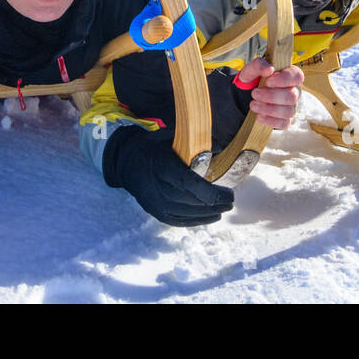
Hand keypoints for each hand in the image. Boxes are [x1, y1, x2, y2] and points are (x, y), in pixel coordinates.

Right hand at [103, 126, 232, 226]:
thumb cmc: (155, 147)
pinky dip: (197, 220)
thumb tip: (222, 147)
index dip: (209, 192)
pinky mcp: (156, 212)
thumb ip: (194, 142)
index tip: (228, 193)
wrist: (128, 163)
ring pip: (187, 213)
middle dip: (214, 203)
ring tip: (225, 207)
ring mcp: (155, 203)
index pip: (187, 183)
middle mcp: (157, 188)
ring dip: (209, 213)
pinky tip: (212, 216)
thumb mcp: (171, 138)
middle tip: (231, 200)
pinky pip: (180, 220)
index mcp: (162, 166)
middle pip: (190, 200)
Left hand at [233, 59, 302, 128]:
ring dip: (269, 109)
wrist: (243, 96)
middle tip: (254, 93)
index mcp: (288, 75)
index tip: (268, 81)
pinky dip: (270, 121)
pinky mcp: (285, 119)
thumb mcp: (250, 71)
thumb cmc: (252, 81)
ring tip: (253, 105)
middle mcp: (293, 91)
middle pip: (292, 96)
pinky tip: (259, 116)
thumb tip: (269, 68)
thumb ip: (258, 65)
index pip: (297, 76)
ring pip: (289, 111)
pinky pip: (284, 123)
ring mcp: (290, 106)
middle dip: (272, 96)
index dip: (284, 79)